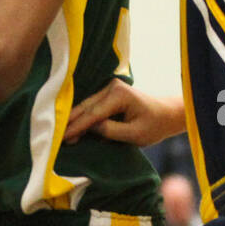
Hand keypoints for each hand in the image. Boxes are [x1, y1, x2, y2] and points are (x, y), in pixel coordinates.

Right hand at [63, 79, 184, 146]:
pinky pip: (92, 106)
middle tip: (57, 138)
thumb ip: (111, 131)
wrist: (167, 114)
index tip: (64, 138)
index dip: (77, 126)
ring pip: (87, 106)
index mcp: (120, 95)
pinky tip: (75, 129)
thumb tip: (90, 128)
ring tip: (64, 137)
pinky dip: (84, 117)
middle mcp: (112, 87)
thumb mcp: (135, 134)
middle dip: (72, 122)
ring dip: (76, 121)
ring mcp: (110, 88)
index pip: (93, 113)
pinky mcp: (109, 93)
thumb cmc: (155, 126)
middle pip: (86, 106)